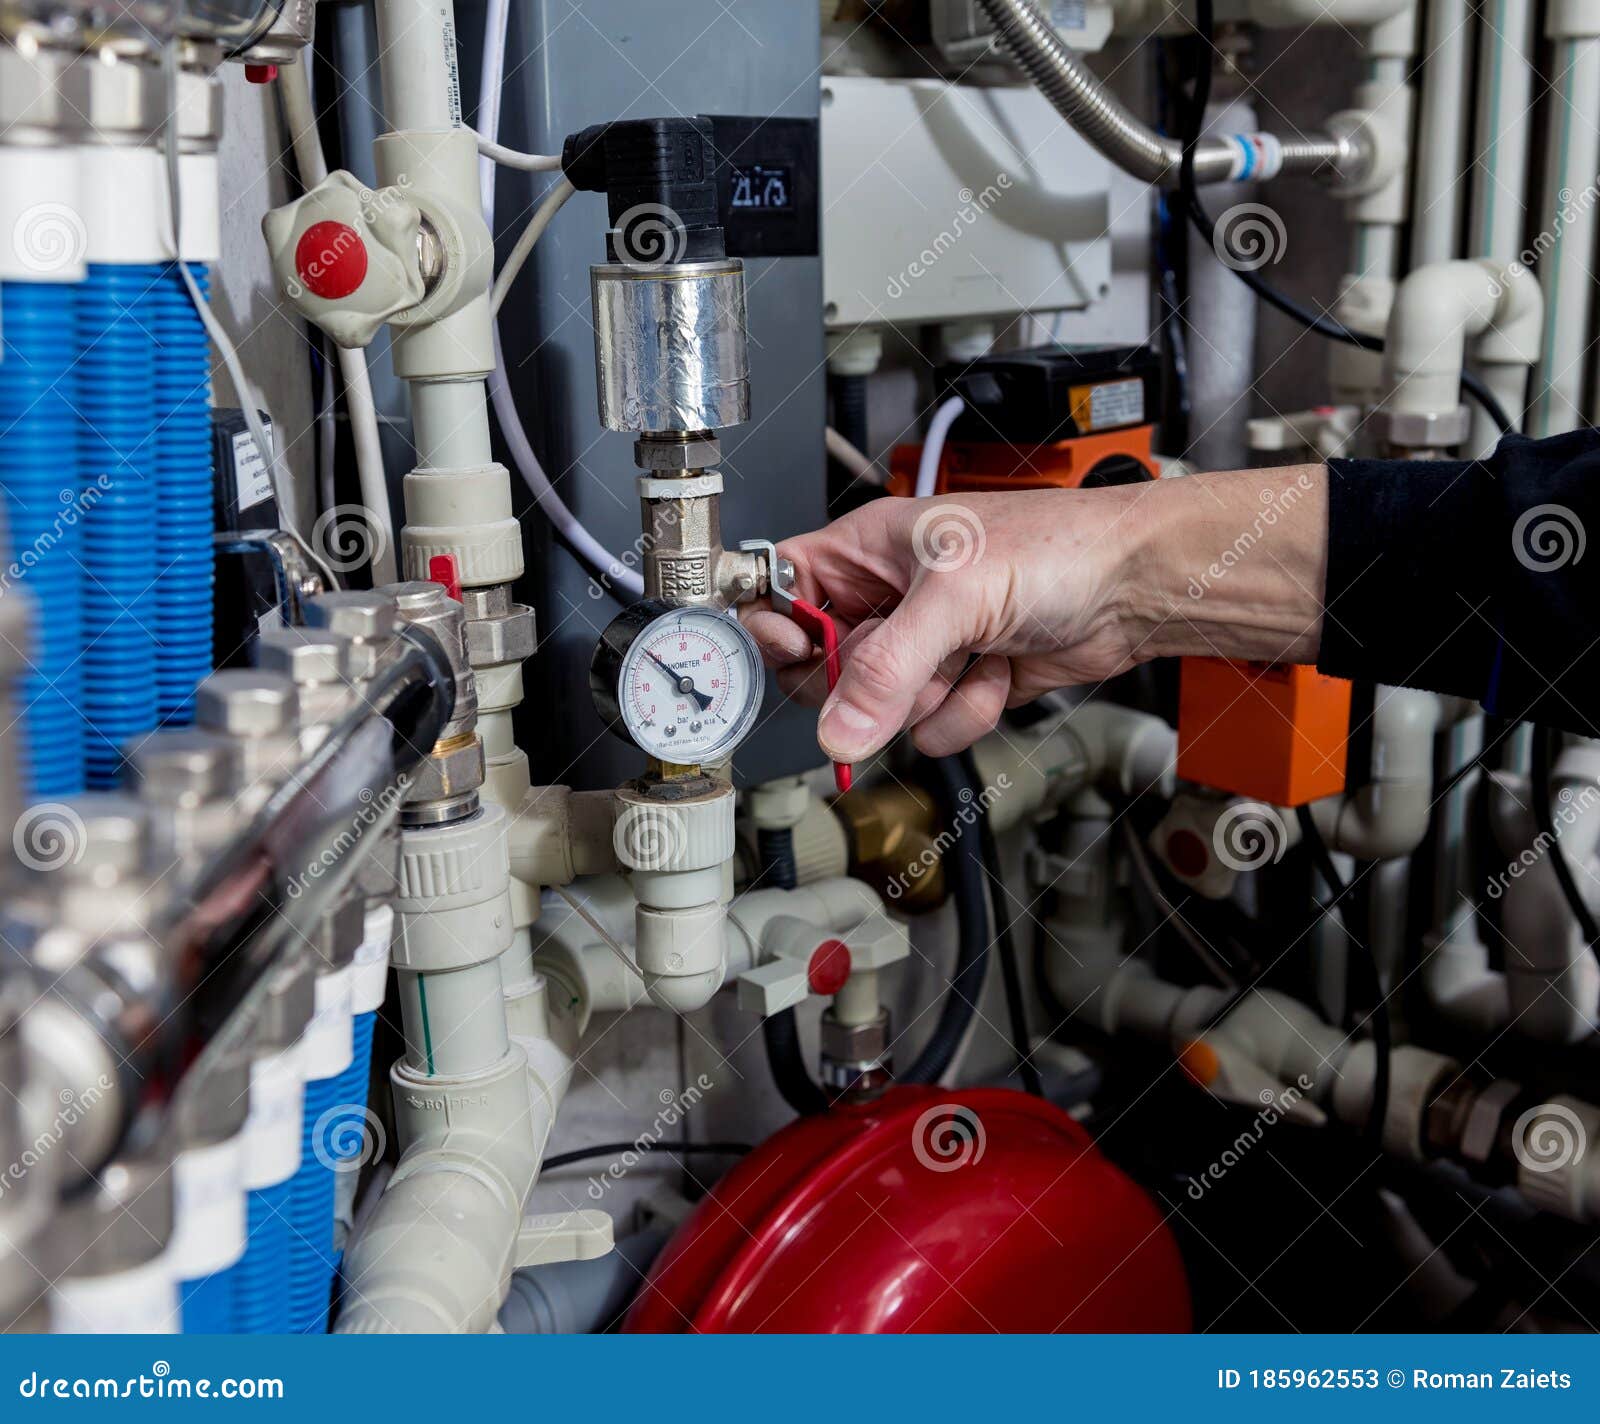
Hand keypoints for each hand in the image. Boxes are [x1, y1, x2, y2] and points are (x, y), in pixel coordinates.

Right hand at [741, 468, 1326, 762]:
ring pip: (876, 709)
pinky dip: (965, 711)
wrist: (1134, 587)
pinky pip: (927, 726)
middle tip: (905, 668)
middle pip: (822, 666)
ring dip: (928, 698)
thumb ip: (888, 668)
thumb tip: (838, 729)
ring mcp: (922, 645)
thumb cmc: (1057, 547)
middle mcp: (885, 598)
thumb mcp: (955, 596)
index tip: (797, 652)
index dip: (776, 626)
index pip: (779, 589)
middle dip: (866, 682)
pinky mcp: (956, 682)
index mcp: (866, 550)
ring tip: (972, 657)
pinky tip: (998, 672)